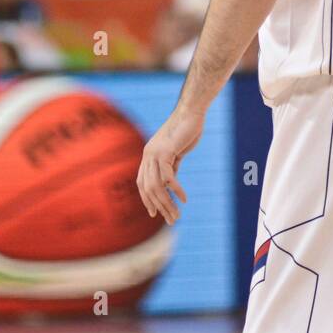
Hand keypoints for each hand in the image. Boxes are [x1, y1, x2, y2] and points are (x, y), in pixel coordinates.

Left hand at [137, 109, 203, 224]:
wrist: (190, 112)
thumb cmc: (186, 130)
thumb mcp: (176, 152)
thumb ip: (171, 166)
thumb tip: (170, 183)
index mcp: (148, 155)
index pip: (142, 183)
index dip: (146, 199)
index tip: (155, 213)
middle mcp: (147, 155)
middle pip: (148, 188)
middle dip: (159, 206)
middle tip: (171, 220)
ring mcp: (155, 153)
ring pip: (156, 186)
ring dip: (167, 203)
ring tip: (177, 215)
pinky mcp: (166, 151)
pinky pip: (168, 177)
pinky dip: (176, 190)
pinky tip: (183, 198)